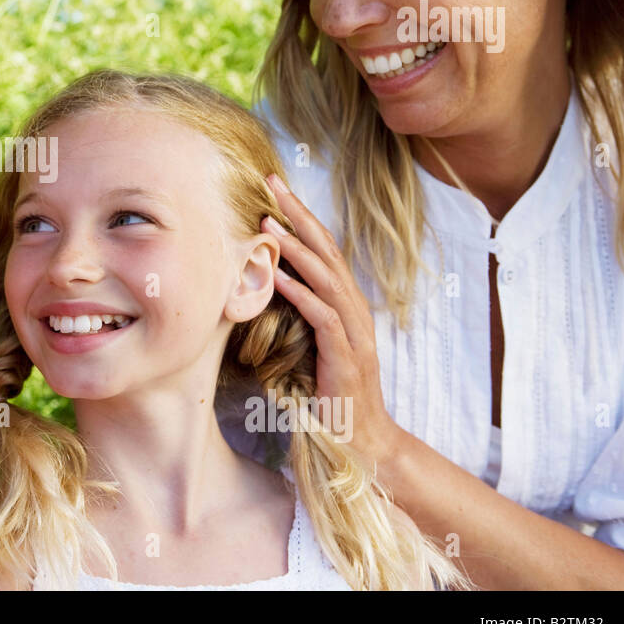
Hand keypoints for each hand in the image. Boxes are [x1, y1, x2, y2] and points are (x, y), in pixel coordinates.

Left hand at [261, 173, 400, 468]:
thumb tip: (261, 287)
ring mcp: (354, 333)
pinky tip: (279, 279)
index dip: (301, 217)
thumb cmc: (330, 394)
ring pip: (326, 279)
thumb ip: (296, 315)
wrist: (362, 441)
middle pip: (328, 250)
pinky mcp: (346, 357)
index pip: (324, 249)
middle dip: (299, 214)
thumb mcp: (309, 346)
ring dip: (296, 249)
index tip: (273, 189)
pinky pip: (324, 318)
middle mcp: (354, 311)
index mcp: (345, 304)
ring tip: (267, 223)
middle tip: (271, 182)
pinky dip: (301, 295)